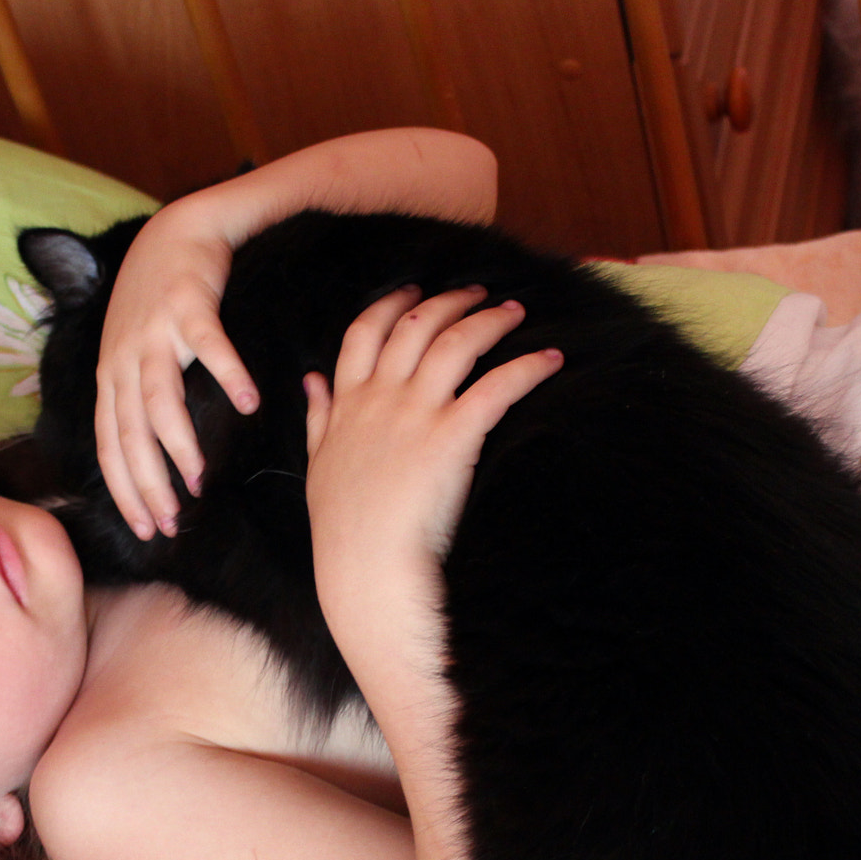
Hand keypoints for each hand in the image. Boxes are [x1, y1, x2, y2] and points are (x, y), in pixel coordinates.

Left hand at [95, 199, 261, 539]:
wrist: (178, 230)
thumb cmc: (160, 296)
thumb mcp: (134, 350)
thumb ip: (138, 395)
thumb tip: (150, 449)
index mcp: (111, 375)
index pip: (110, 446)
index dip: (125, 490)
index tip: (146, 528)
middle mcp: (124, 358)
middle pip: (130, 433)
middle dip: (147, 483)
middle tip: (169, 522)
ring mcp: (154, 332)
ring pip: (158, 399)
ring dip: (177, 444)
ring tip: (197, 480)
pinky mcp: (188, 304)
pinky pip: (208, 346)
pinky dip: (228, 376)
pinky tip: (250, 404)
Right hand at [304, 286, 561, 628]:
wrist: (365, 568)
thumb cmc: (342, 529)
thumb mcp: (317, 466)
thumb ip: (318, 418)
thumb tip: (311, 382)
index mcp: (348, 404)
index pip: (364, 333)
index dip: (391, 304)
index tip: (413, 292)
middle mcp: (381, 398)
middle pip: (415, 326)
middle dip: (449, 302)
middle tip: (475, 293)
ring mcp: (417, 414)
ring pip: (456, 342)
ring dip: (489, 320)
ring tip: (513, 312)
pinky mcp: (453, 436)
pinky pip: (496, 386)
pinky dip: (527, 367)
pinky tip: (549, 360)